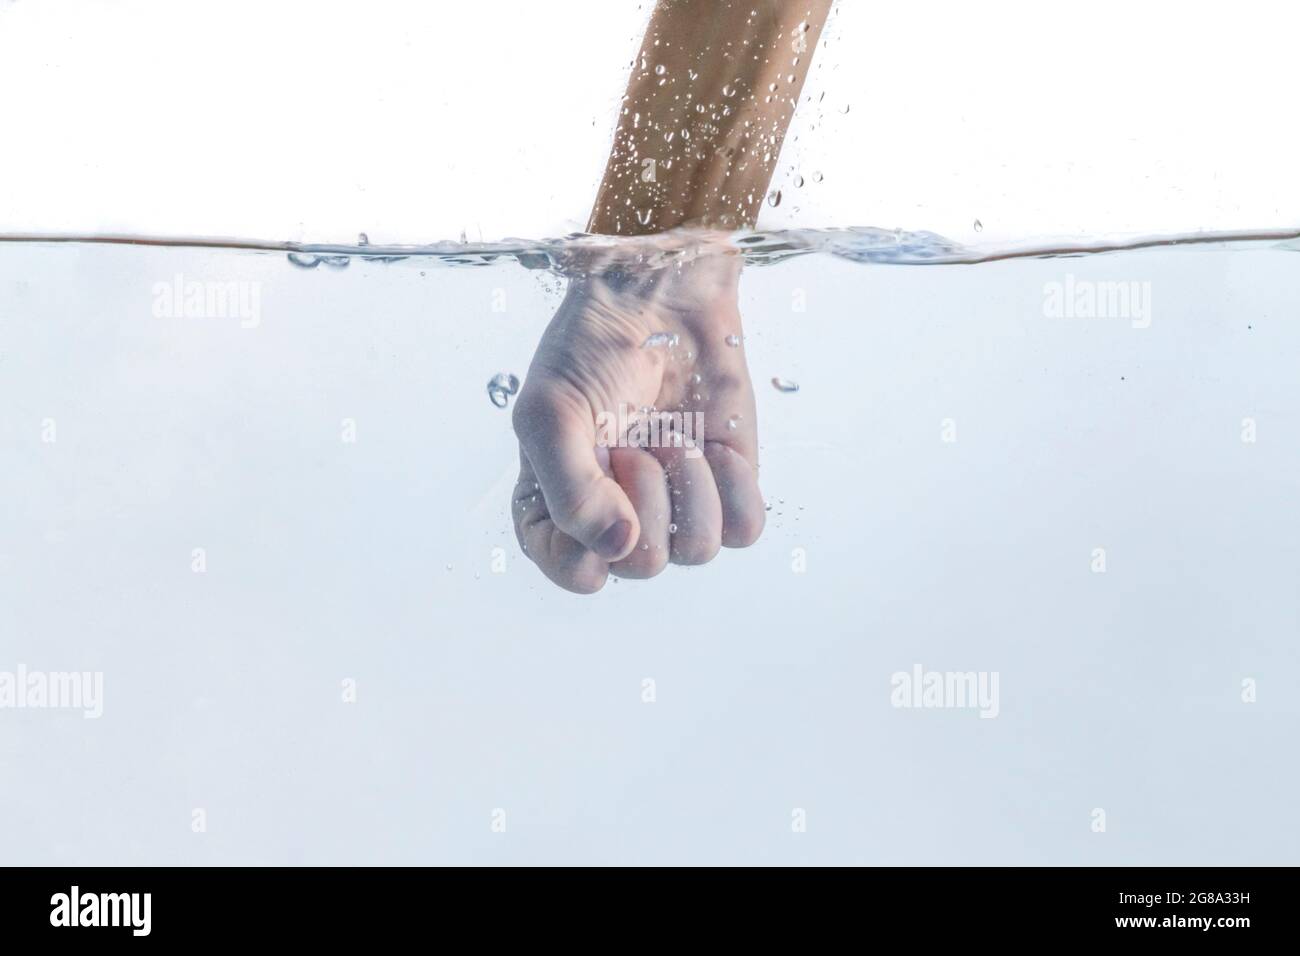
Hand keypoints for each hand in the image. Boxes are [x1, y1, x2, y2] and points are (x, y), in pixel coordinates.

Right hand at [511, 254, 764, 592]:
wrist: (661, 295)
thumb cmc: (590, 349)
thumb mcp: (551, 414)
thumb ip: (570, 493)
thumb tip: (618, 550)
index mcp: (561, 509)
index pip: (574, 573)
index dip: (587, 558)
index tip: (599, 519)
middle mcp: (620, 517)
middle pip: (644, 564)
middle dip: (643, 495)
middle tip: (631, 439)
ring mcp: (677, 504)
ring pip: (697, 551)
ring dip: (687, 485)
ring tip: (670, 434)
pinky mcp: (728, 486)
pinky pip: (745, 529)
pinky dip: (734, 489)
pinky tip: (715, 447)